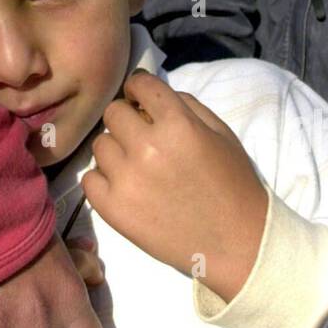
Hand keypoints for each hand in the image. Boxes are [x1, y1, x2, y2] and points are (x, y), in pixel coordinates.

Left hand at [81, 71, 267, 301]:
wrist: (237, 243)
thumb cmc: (233, 184)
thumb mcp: (220, 133)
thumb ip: (186, 106)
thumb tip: (149, 97)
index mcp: (178, 125)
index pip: (140, 84)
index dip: (138, 88)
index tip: (139, 98)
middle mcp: (147, 147)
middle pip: (113, 112)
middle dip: (127, 118)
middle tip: (140, 136)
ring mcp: (126, 179)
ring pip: (100, 145)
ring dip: (116, 149)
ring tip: (136, 166)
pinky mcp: (113, 209)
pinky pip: (89, 179)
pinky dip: (103, 180)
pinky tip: (124, 186)